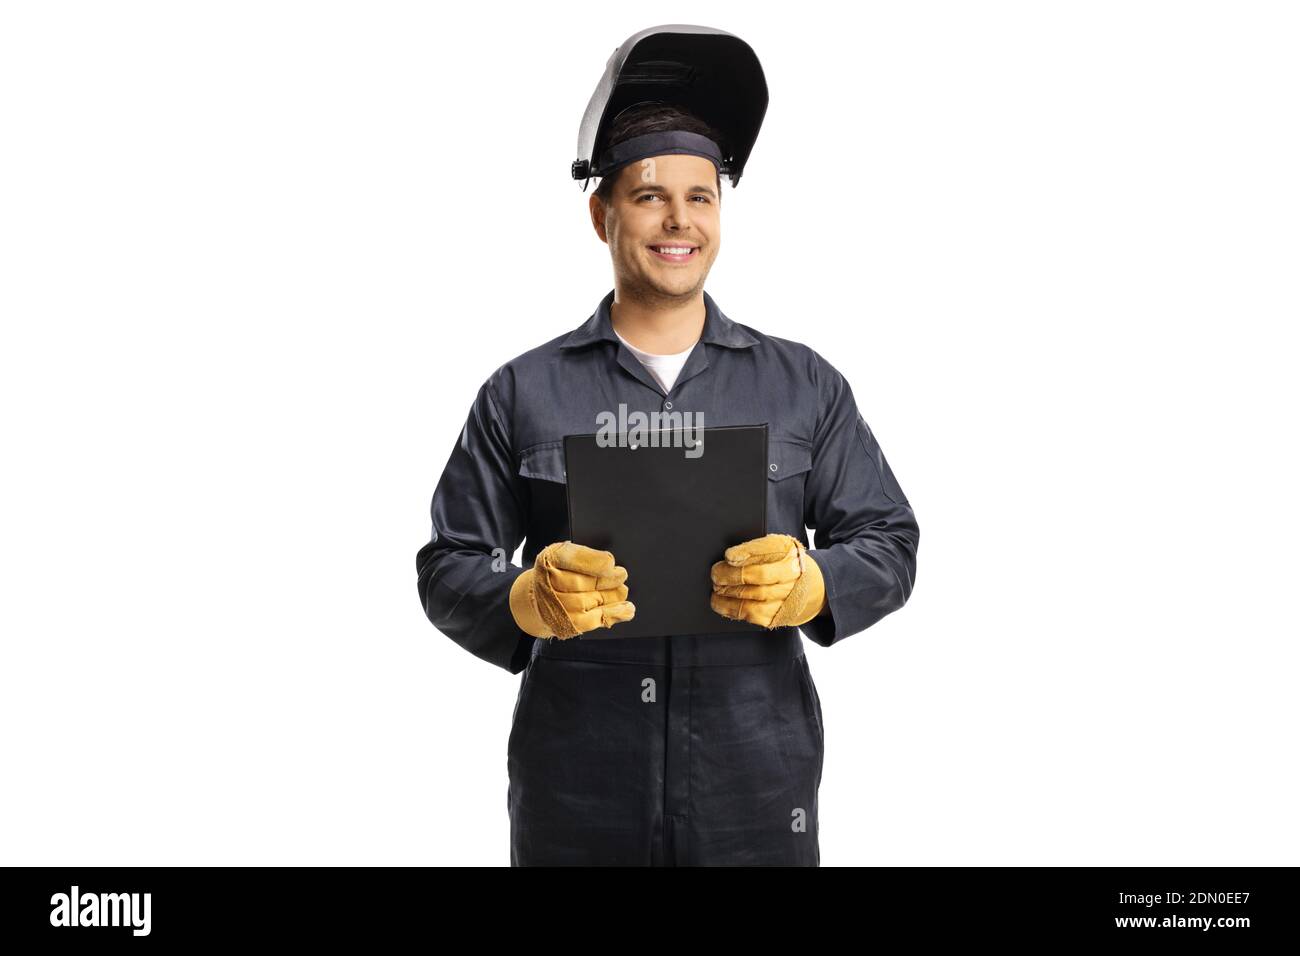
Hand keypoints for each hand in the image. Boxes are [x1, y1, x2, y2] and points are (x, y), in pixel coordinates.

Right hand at [509, 540, 635, 638]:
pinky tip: (627, 609)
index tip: (610, 562)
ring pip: (590, 600)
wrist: (534, 601)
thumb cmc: (555, 575)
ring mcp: (559, 606)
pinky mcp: (570, 624)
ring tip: (622, 590)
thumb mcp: (564, 557)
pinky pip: (596, 618)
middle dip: (607, 579)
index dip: (594, 561)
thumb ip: (585, 558)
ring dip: (612, 596)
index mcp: (549, 560)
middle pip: (583, 582)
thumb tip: (611, 566)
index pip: (572, 558)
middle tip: (621, 575)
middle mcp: (550, 584)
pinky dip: (614, 613)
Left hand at [710, 533, 826, 628]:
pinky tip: (720, 603)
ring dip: (729, 594)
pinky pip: (752, 614)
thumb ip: (757, 549)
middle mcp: (791, 573)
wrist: (813, 587)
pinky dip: (731, 609)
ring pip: (754, 597)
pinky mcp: (778, 614)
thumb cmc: (785, 563)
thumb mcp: (777, 548)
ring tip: (716, 588)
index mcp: (789, 551)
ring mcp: (787, 596)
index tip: (728, 556)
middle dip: (732, 575)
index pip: (767, 549)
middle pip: (759, 576)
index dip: (746, 553)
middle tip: (716, 573)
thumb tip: (728, 557)